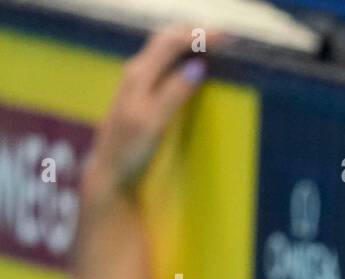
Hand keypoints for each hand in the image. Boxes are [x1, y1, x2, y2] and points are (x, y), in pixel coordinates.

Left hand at [82, 24, 219, 202]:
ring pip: (163, 49)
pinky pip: (163, 62)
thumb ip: (173, 92)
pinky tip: (192, 63)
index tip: (225, 39)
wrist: (110, 169)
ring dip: (187, 43)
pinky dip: (181, 56)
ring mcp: (137, 80)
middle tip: (223, 39)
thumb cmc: (130, 148)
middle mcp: (136, 71)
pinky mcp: (141, 92)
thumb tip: (198, 66)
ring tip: (211, 45)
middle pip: (166, 39)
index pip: (170, 42)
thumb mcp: (153, 122)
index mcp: (139, 74)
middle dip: (193, 34)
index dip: (197, 36)